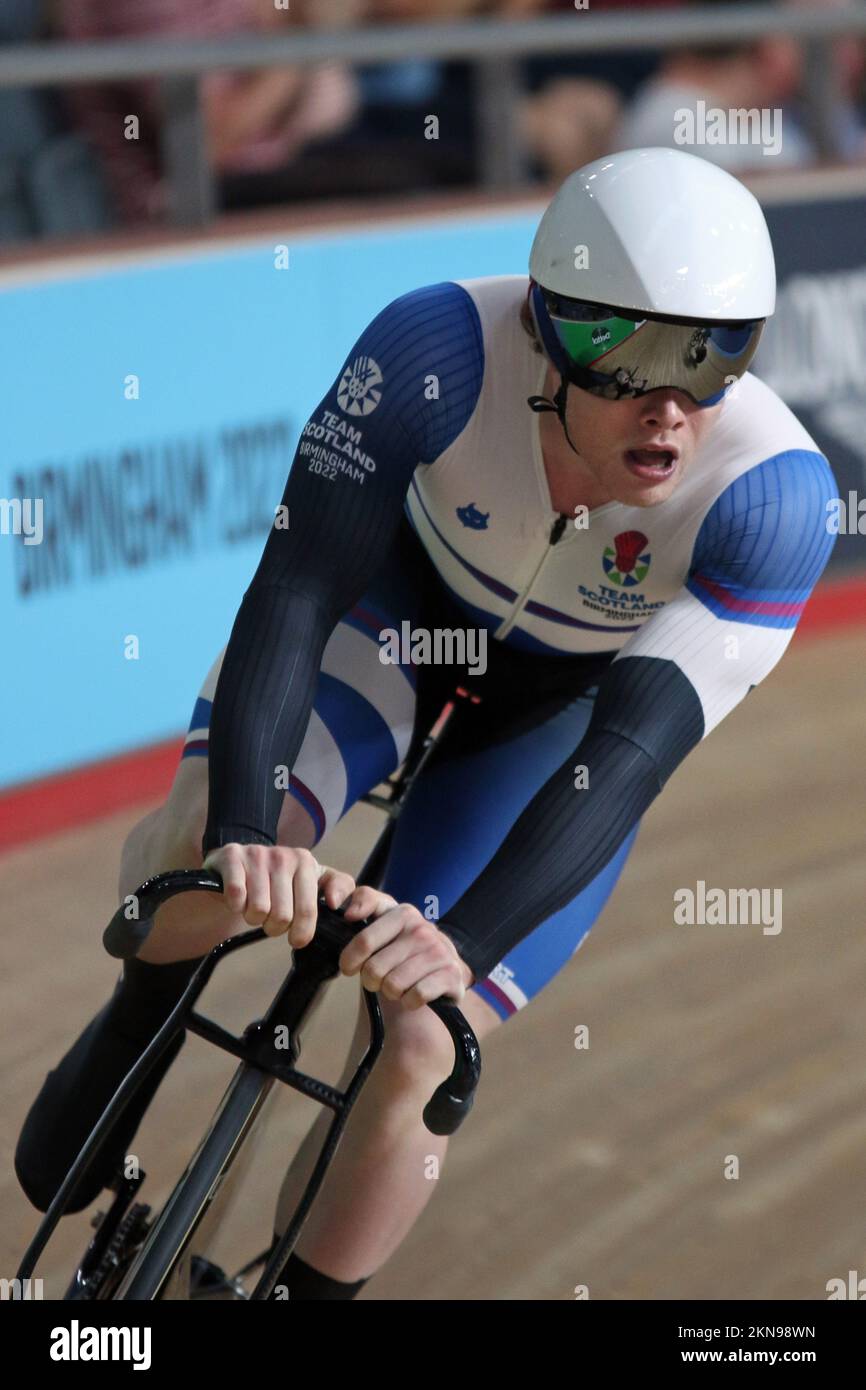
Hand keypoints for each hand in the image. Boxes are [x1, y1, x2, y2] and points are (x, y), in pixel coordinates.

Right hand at [202, 844, 354, 946]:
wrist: (238, 861)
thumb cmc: (279, 879)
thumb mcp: (312, 880)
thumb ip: (339, 887)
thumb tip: (336, 904)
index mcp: (305, 862)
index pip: (308, 910)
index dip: (302, 933)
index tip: (297, 940)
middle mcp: (282, 855)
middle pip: (282, 916)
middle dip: (274, 927)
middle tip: (271, 920)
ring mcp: (256, 854)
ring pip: (258, 910)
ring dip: (253, 918)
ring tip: (255, 908)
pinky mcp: (232, 856)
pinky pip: (236, 896)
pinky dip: (235, 905)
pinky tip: (238, 899)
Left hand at [336, 887, 474, 1009]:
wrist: (439, 967)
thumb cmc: (401, 945)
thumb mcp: (383, 918)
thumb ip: (365, 902)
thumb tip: (349, 913)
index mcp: (403, 913)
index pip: (364, 941)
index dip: (349, 960)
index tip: (348, 967)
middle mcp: (423, 929)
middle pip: (374, 970)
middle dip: (371, 981)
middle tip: (379, 978)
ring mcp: (439, 952)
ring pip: (393, 985)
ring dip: (391, 992)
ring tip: (398, 985)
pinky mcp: (452, 975)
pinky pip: (415, 997)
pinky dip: (409, 1001)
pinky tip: (413, 994)